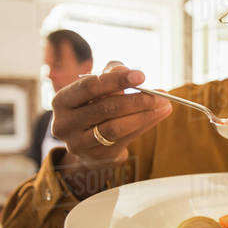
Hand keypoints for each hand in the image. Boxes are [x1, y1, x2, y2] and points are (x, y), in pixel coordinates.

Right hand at [51, 66, 171, 168]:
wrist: (88, 141)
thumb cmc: (94, 105)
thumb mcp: (99, 87)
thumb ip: (111, 74)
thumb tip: (126, 71)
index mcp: (62, 101)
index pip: (90, 87)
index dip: (116, 80)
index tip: (141, 76)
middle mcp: (65, 124)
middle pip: (105, 108)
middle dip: (136, 99)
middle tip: (159, 94)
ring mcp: (79, 143)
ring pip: (116, 127)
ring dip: (144, 115)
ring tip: (164, 104)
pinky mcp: (97, 156)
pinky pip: (125, 140)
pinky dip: (145, 125)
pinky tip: (159, 114)